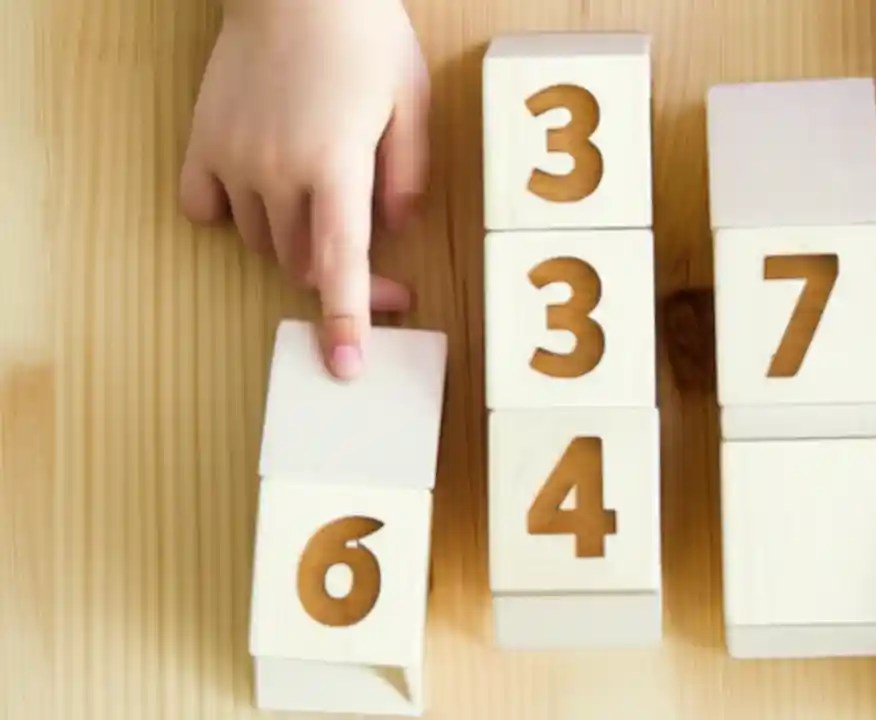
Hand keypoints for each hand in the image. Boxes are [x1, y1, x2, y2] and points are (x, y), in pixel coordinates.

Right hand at [180, 0, 429, 378]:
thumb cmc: (362, 36)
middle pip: (302, 262)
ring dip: (296, 242)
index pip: (340, 263)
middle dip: (341, 277)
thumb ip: (406, 172)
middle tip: (383, 265)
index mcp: (334, 165)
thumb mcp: (411, 99)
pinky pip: (207, 208)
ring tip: (323, 198)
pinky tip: (261, 193)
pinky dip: (234, 216)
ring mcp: (233, 158)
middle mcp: (277, 171)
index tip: (346, 366)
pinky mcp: (202, 142)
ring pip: (263, 241)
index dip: (346, 319)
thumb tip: (396, 228)